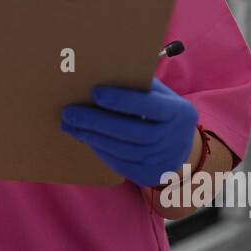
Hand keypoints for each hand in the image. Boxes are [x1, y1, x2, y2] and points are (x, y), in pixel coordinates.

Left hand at [61, 78, 198, 186]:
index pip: (150, 105)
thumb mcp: (160, 95)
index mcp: (180, 112)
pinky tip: (84, 138)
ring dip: (92, 137)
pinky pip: (120, 164)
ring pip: (122, 150)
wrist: (180, 146)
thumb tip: (100, 74)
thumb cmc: (161, 111)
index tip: (95, 92)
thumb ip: (139, 86)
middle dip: (96, 121)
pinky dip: (99, 150)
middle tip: (69, 112)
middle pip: (131, 131)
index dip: (122, 99)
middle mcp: (175, 138)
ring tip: (70, 125)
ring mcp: (164, 161)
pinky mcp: (151, 176)